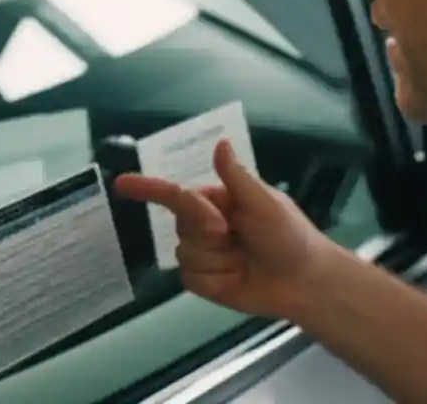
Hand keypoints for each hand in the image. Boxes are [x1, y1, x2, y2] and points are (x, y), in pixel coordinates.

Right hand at [114, 140, 338, 318]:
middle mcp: (204, 225)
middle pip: (179, 225)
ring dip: (216, 258)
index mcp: (217, 200)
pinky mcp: (204, 282)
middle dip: (206, 230)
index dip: (149, 188)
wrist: (304, 282)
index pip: (177, 193)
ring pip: (184, 253)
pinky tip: (235, 278)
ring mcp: (203, 254)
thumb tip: (220, 144)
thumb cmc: (289, 235)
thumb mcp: (265, 202)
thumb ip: (237, 177)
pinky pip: (190, 278)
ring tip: (243, 260)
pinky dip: (214, 279)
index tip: (122, 183)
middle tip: (236, 235)